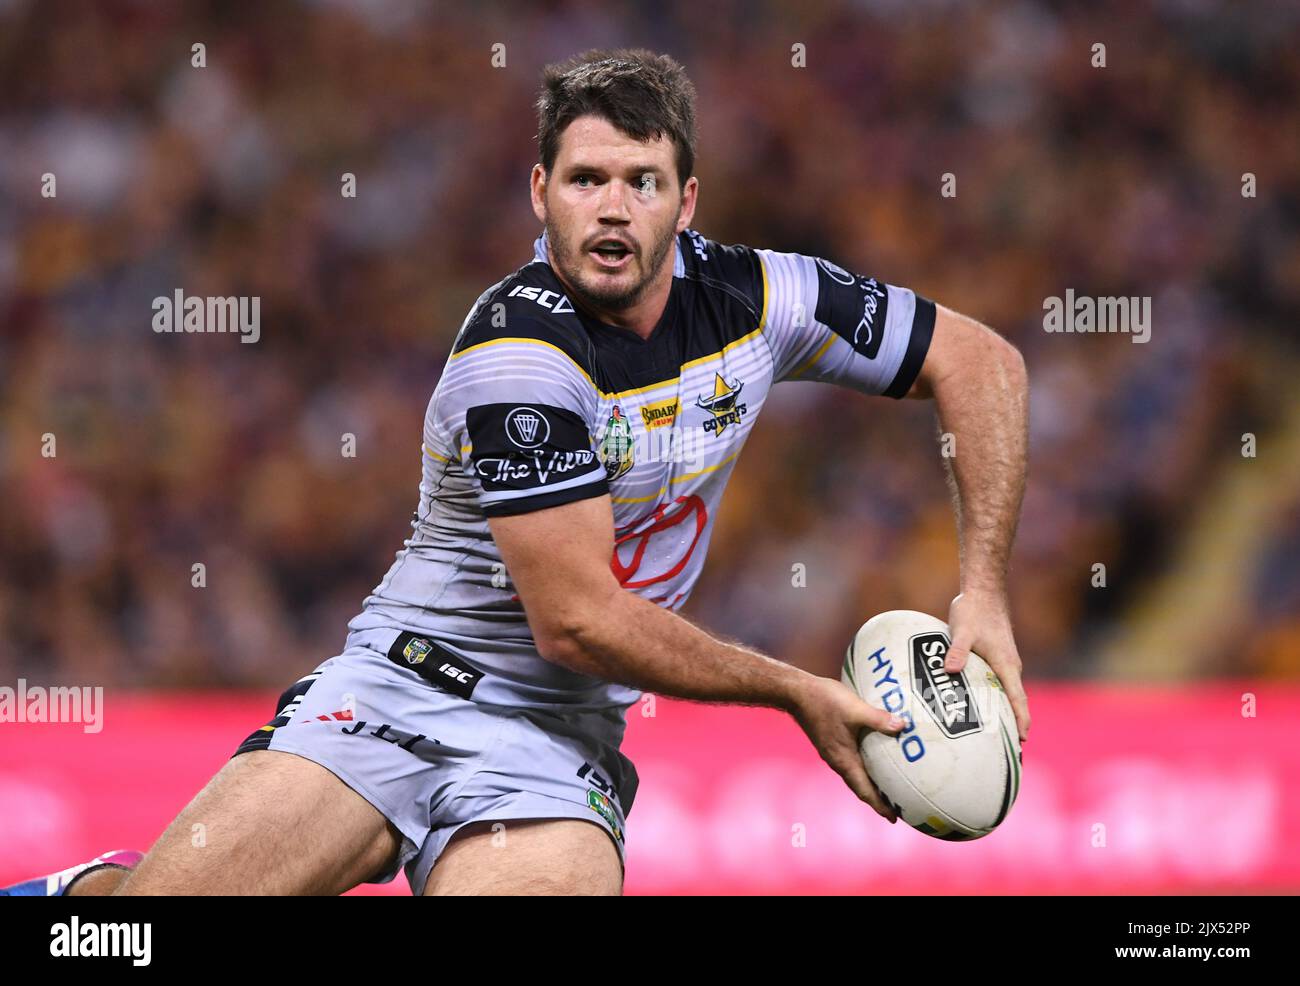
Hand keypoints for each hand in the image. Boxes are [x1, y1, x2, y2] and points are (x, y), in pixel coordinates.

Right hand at [789, 675, 905, 822]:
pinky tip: (872, 759)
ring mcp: (832, 752)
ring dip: (870, 783)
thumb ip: (879, 719)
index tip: (894, 818)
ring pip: (854, 775)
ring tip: (887, 785)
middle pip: (860, 787)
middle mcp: (837, 761)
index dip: (880, 806)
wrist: (796, 693)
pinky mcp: (830, 743)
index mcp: (844, 760)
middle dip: (878, 798)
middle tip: (897, 805)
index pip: (864, 791)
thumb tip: (903, 726)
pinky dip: (863, 768)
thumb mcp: (855, 709)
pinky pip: (850, 762)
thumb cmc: (823, 701)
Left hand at [944, 591, 1030, 742]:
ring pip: (1006, 692)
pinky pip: (997, 683)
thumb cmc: (974, 611)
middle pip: (1015, 701)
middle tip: (1009, 749)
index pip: (1018, 699)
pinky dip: (994, 697)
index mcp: (1006, 665)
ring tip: (995, 735)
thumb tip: (949, 670)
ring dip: (1004, 712)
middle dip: (1013, 724)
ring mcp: (1003, 662)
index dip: (1021, 720)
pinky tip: (980, 706)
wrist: (983, 592)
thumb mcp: (962, 631)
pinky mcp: (995, 657)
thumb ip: (957, 651)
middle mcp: (1009, 666)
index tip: (1022, 740)